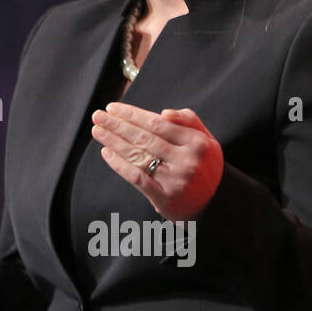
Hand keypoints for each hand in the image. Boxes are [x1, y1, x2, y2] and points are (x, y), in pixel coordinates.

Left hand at [90, 104, 223, 220]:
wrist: (214, 203)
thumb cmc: (204, 164)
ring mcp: (175, 180)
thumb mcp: (206, 139)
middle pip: (144, 138)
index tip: (113, 108)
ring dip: (114, 142)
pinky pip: (137, 177)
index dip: (132, 114)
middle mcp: (186, 161)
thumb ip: (189, 120)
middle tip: (98, 116)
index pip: (157, 123)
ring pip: (138, 156)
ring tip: (97, 130)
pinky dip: (119, 164)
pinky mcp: (164, 198)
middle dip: (117, 125)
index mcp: (196, 143)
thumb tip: (164, 112)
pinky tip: (106, 152)